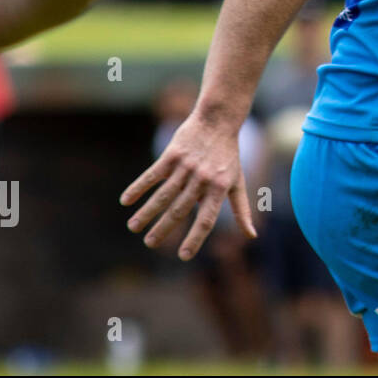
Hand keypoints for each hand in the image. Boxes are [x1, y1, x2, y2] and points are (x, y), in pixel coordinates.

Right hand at [121, 113, 256, 259]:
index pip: (207, 219)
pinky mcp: (173, 154)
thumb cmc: (228, 156)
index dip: (196, 238)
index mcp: (220, 188)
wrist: (218, 121)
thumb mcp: (238, 182)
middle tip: (150, 244)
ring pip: (164, 195)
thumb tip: (252, 236)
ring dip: (147, 212)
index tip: (184, 256)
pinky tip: (126, 200)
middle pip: (180, 210)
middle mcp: (203, 179)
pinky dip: (139, 187)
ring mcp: (187, 166)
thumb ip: (241, 210)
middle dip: (163, 229)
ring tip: (133, 227)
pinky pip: (153, 174)